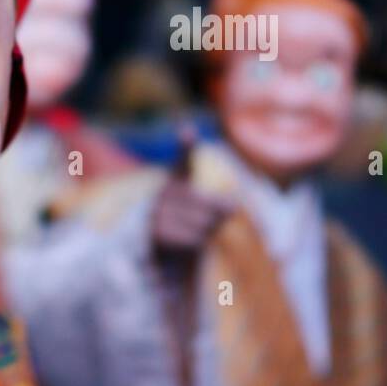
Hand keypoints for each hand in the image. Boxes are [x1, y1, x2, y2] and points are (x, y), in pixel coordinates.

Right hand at [151, 128, 233, 259]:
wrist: (167, 255)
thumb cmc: (191, 228)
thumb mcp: (210, 213)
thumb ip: (223, 206)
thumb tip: (230, 207)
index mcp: (177, 181)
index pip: (183, 161)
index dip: (186, 146)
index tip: (187, 130)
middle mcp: (164, 192)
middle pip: (209, 204)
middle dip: (215, 218)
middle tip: (203, 226)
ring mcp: (157, 211)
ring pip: (204, 222)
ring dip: (205, 234)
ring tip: (190, 236)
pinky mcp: (156, 232)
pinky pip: (193, 238)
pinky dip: (195, 246)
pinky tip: (182, 247)